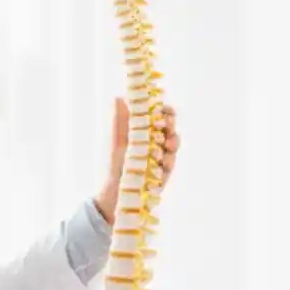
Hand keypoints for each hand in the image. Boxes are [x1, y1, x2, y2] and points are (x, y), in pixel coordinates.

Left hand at [95, 98, 179, 224]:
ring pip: (175, 143)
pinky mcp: (165, 172)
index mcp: (145, 131)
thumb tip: (118, 96)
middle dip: (171, 123)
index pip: (160, 115)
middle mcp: (156, 141)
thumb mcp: (114, 141)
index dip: (164, 110)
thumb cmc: (113, 165)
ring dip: (172, 141)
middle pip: (171, 127)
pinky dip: (168, 160)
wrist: (114, 192)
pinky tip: (162, 162)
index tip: (163, 108)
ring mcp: (162, 157)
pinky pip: (171, 163)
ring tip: (165, 144)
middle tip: (167, 124)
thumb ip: (118, 120)